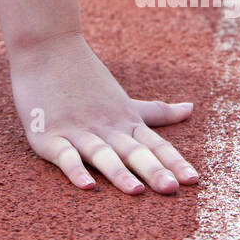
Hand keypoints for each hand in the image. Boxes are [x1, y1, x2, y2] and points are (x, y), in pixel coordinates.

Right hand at [10, 31, 198, 193]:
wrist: (46, 48)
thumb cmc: (86, 78)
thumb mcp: (126, 100)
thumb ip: (157, 111)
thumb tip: (191, 108)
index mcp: (125, 122)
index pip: (156, 145)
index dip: (175, 163)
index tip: (194, 181)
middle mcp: (106, 128)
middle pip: (134, 152)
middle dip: (154, 171)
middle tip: (172, 189)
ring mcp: (78, 132)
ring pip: (103, 155)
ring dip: (119, 173)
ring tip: (137, 191)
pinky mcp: (49, 137)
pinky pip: (64, 156)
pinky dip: (75, 170)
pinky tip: (87, 186)